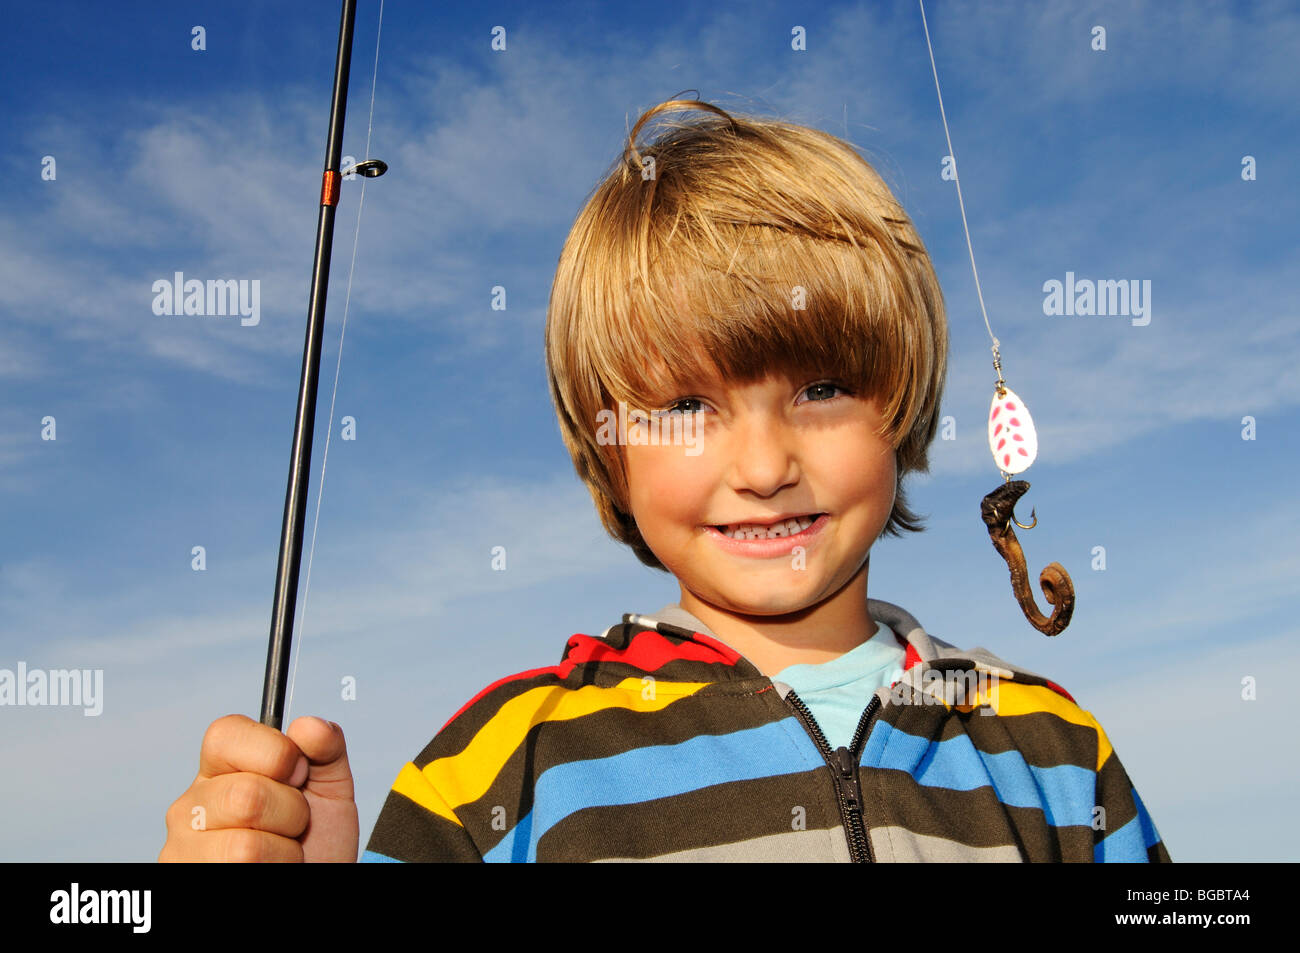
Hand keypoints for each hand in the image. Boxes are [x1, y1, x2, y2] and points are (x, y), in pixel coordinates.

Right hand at [159, 714, 358, 861]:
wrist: (317, 881)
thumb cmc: (316, 839)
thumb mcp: (330, 787)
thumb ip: (325, 747)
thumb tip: (309, 725)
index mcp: (221, 769)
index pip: (225, 734)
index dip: (275, 753)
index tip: (299, 774)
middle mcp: (191, 805)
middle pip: (246, 795)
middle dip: (291, 813)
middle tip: (294, 826)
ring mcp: (182, 849)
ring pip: (245, 848)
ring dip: (284, 854)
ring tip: (282, 854)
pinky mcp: (183, 878)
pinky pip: (244, 873)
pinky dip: (275, 873)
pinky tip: (269, 870)